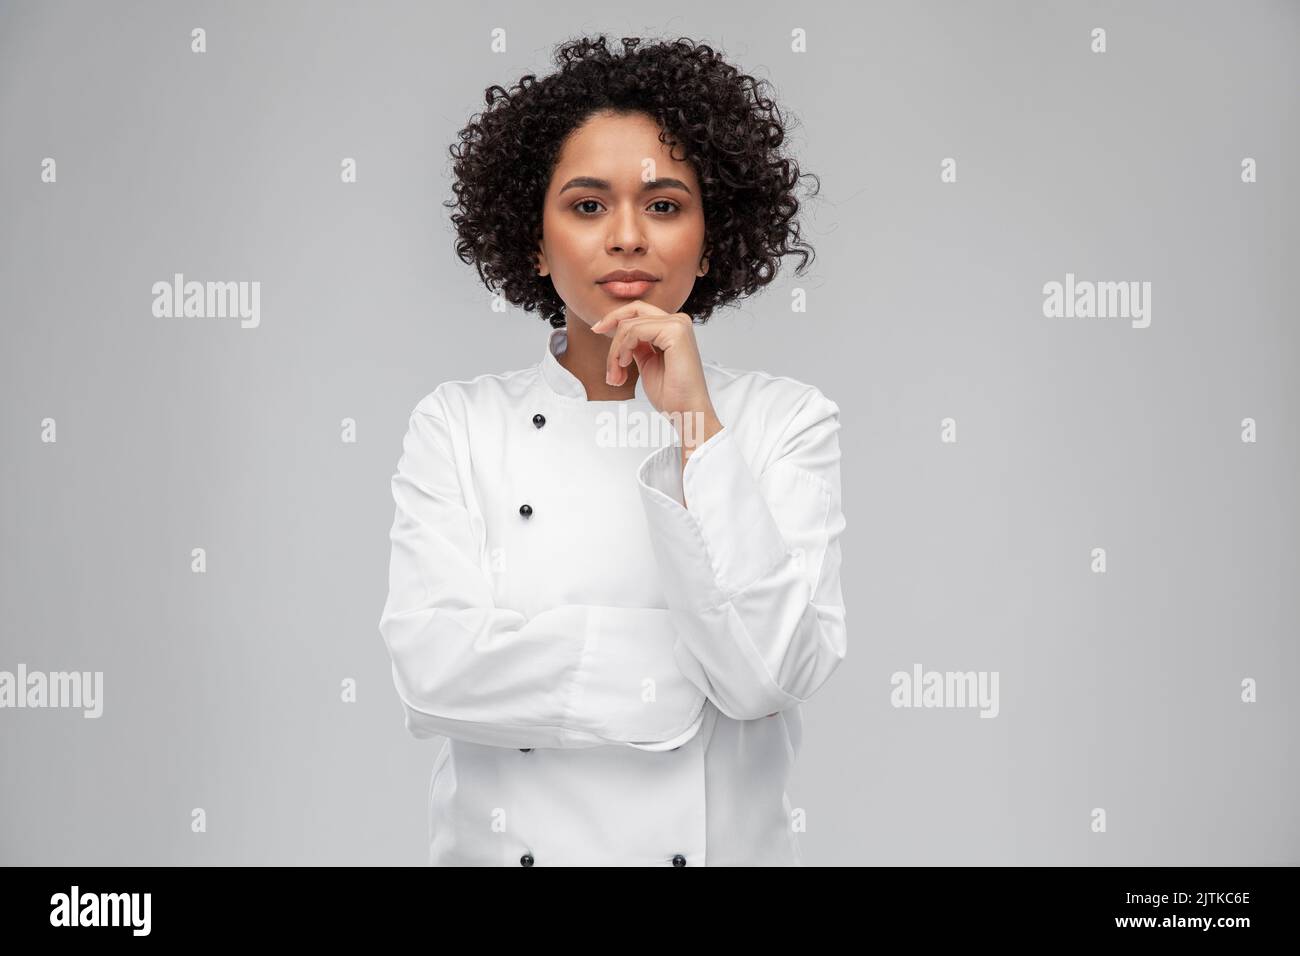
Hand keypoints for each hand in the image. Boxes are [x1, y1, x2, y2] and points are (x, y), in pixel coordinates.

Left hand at [590, 301, 722, 450]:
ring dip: (616, 351)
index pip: (638, 311)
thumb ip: (637, 344)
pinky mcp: (675, 331)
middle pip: (632, 312)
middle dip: (612, 332)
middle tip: (606, 359)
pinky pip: (635, 331)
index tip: (596, 329)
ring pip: (630, 325)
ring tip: (616, 375)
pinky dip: (624, 349)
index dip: (615, 317)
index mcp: (673, 327)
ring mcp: (678, 324)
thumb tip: (619, 331)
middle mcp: (678, 321)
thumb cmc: (670, 394)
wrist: (685, 411)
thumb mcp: (647, 362)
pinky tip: (626, 365)